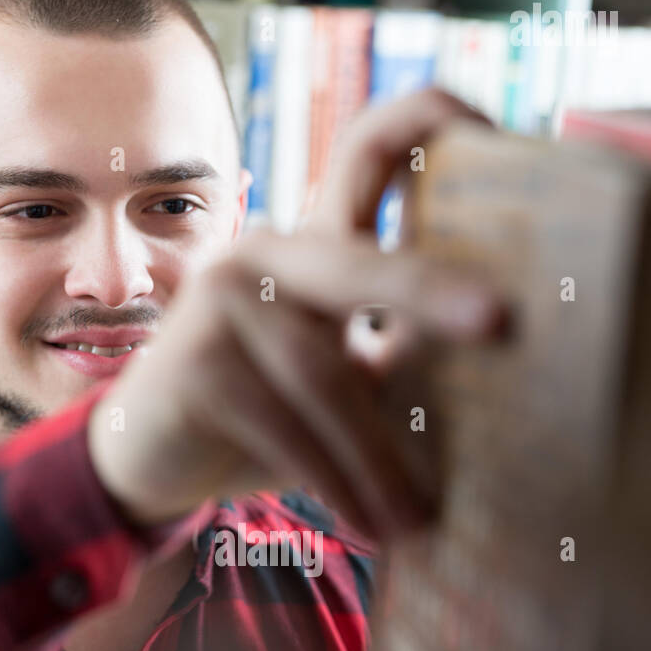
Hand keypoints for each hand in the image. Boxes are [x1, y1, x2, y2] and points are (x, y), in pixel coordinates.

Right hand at [88, 88, 504, 542]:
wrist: (147, 459)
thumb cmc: (262, 416)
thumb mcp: (339, 378)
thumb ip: (396, 354)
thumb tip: (502, 366)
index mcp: (314, 243)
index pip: (367, 154)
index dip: (425, 124)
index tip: (489, 127)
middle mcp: (267, 252)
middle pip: (358, 262)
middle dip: (430, 289)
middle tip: (502, 323)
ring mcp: (222, 299)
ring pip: (325, 374)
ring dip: (380, 460)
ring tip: (420, 522)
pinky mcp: (193, 363)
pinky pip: (286, 427)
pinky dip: (335, 483)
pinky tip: (367, 526)